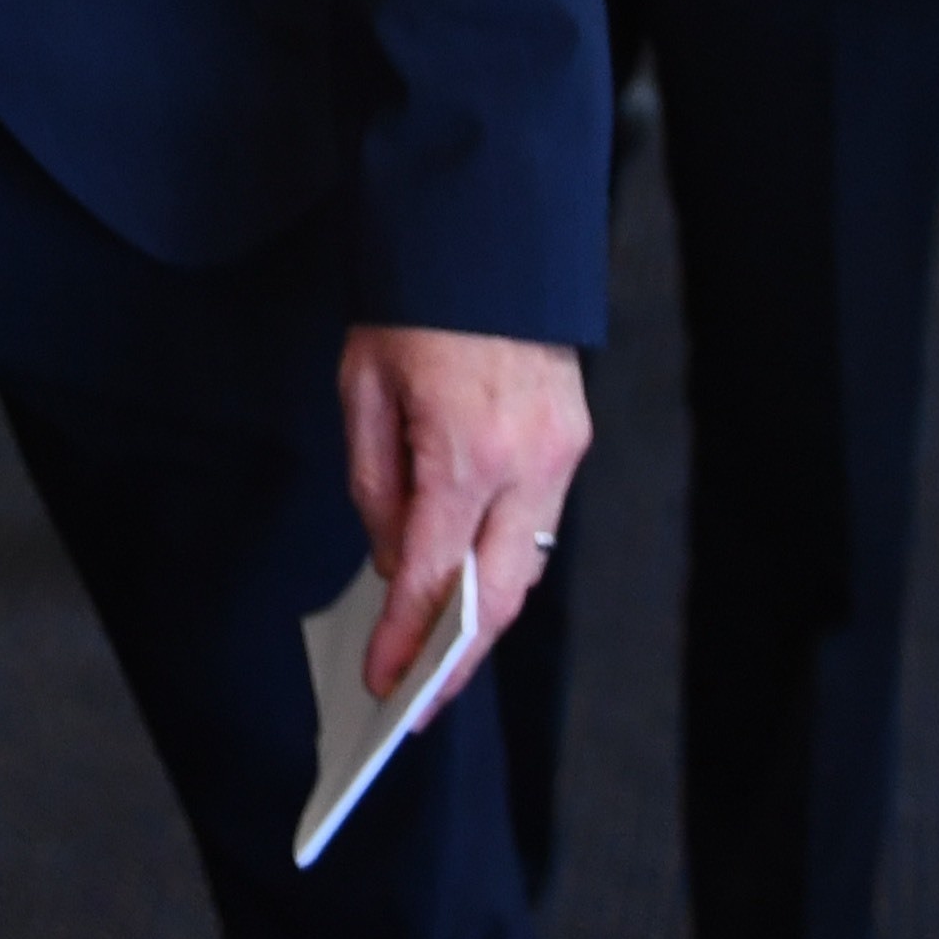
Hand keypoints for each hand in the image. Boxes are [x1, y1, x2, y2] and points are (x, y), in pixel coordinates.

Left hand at [336, 325, 586, 701]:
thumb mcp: (363, 389)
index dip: (406, 639)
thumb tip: (391, 561)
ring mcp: (562, 456)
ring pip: (528, 569)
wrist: (486, 237)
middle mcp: (528, 464)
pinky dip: (505, 567)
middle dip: (457, 659)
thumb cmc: (413, 306)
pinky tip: (469, 588)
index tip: (384, 684)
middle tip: (417, 700)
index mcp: (466, 449)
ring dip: (484, 619)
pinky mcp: (575, 443)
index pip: (432, 574)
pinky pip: (540, 529)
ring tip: (438, 657)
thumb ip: (376, 486)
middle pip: (498, 595)